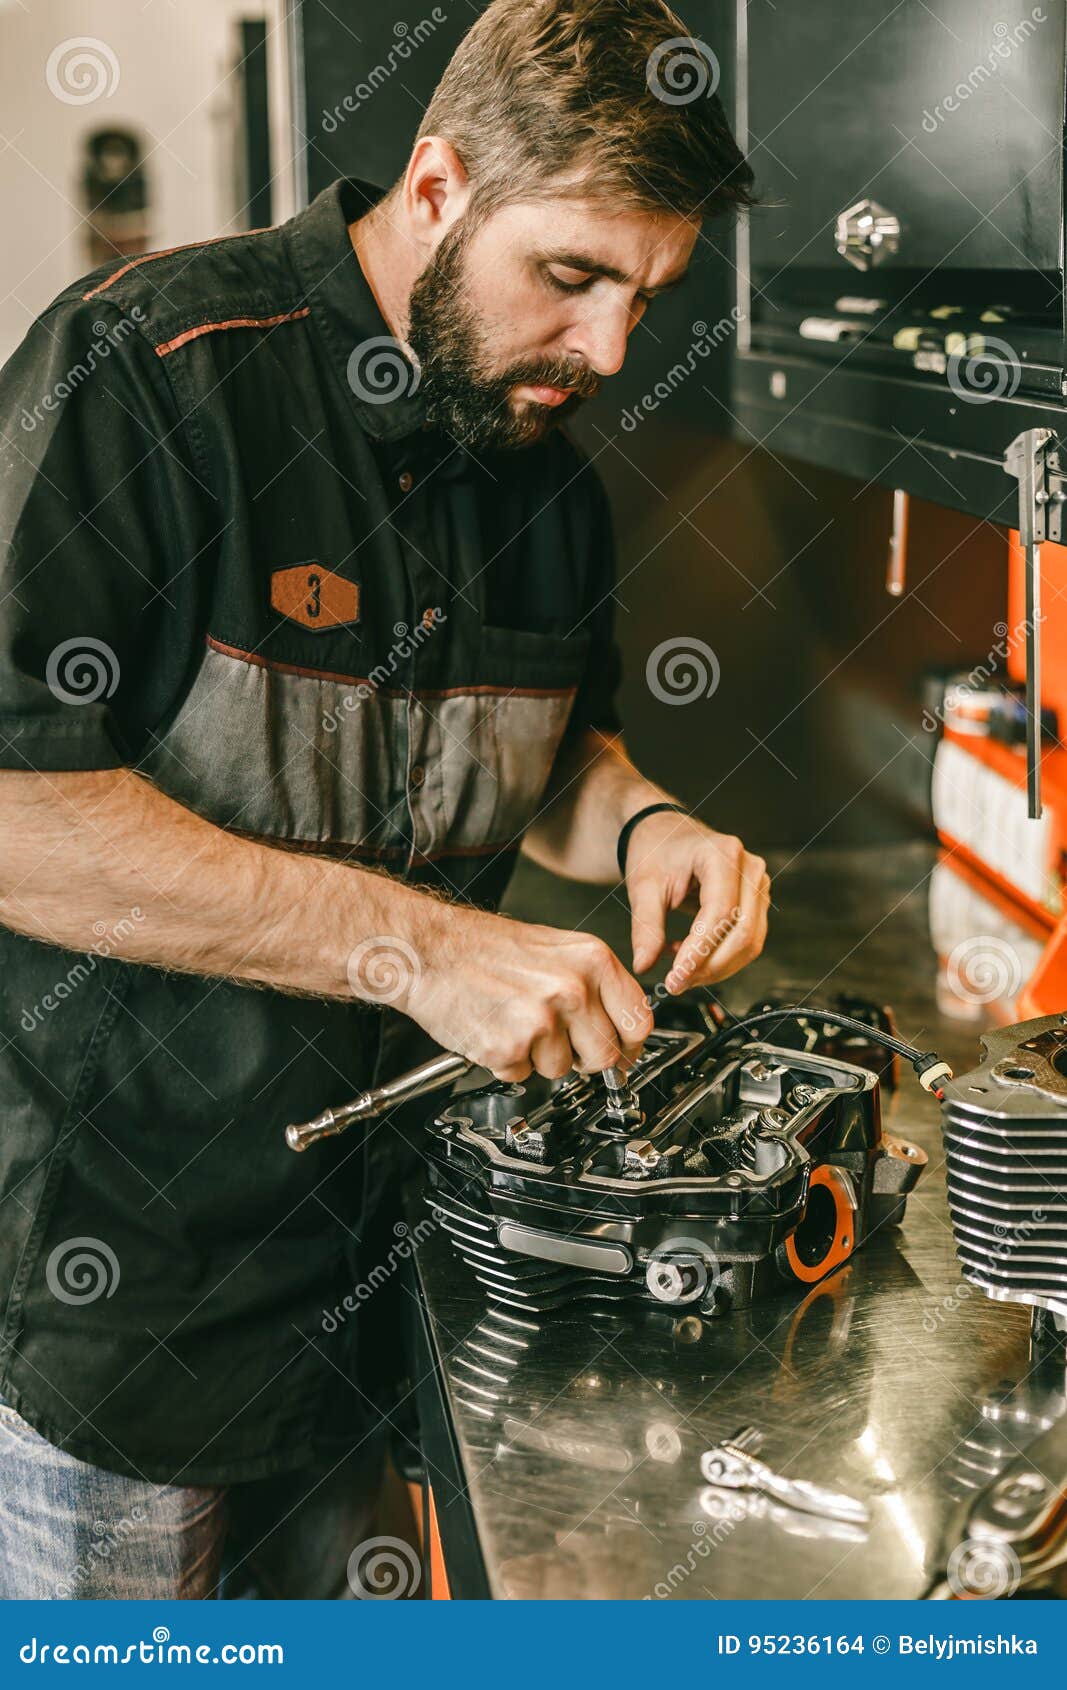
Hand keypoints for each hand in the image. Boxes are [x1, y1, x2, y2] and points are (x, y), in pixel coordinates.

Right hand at [404, 904, 653, 1082]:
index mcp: (591, 959)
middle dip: (582, 1058)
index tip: (620, 1052)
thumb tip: (617, 1023)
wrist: (428, 950)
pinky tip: (494, 1029)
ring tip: (513, 1022)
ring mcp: (543, 1020)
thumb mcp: (554, 948)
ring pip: (562, 1069)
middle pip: (605, 1056)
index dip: (629, 1045)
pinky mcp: (511, 1048)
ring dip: (539, 1058)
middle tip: (556, 1040)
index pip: (639, 1021)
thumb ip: (592, 983)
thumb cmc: (482, 947)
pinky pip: (522, 1076)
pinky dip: (506, 1062)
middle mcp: (573, 989)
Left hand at [623, 811, 769, 990]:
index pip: (720, 913)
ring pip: (750, 942)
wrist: (665, 834)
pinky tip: (689, 955)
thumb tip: (644, 966)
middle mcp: (750, 869)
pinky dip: (720, 957)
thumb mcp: (644, 886)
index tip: (675, 977)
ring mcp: (758, 885)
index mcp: (723, 855)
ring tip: (679, 972)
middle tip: (675, 984)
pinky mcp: (755, 902)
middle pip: (743, 932)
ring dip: (716, 967)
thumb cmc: (657, 851)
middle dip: (710, 967)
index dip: (700, 951)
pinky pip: (747, 940)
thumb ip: (645, 926)